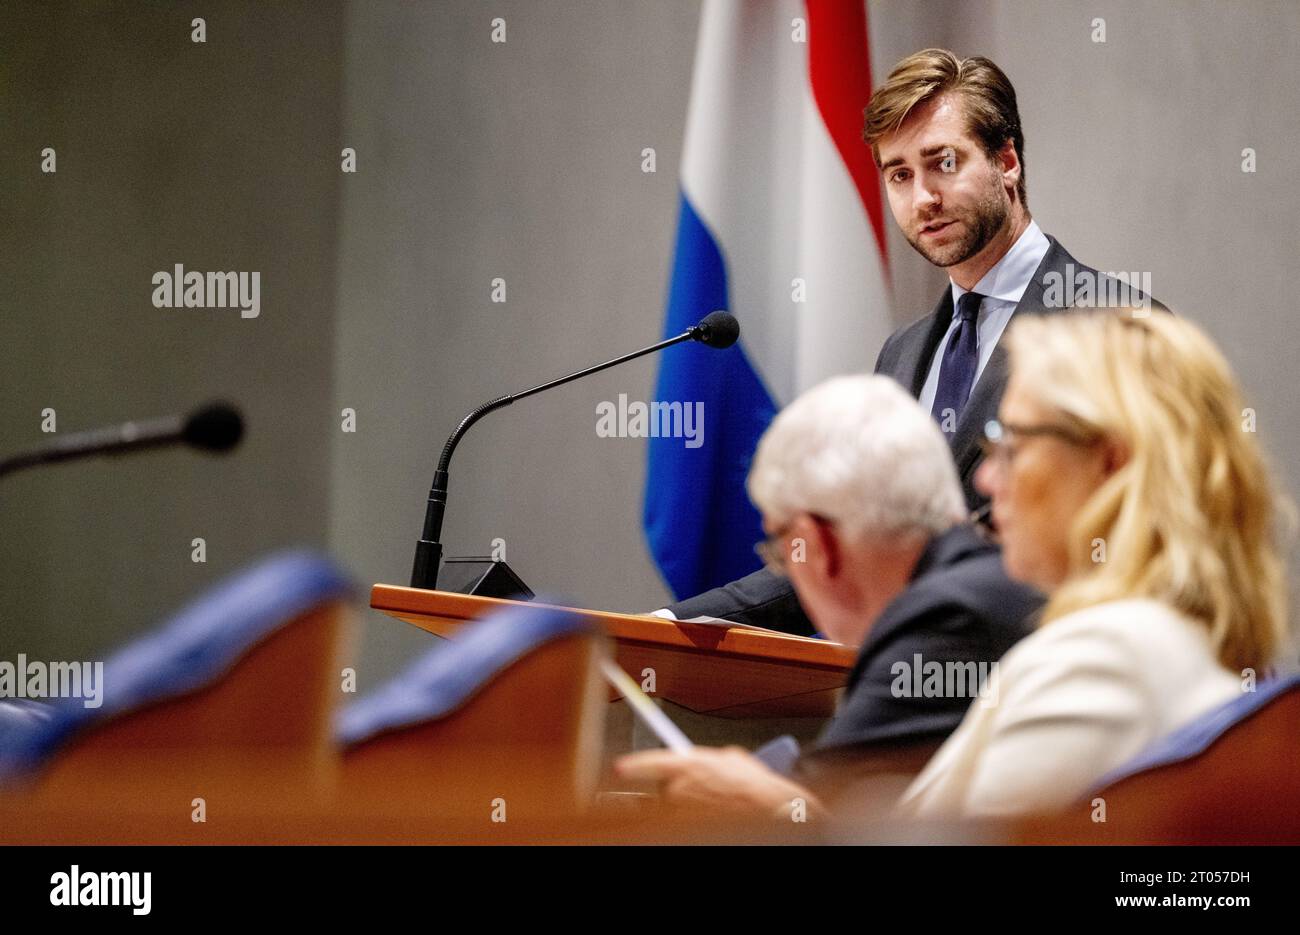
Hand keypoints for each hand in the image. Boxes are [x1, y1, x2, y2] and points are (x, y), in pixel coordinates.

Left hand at [615, 746, 822, 817]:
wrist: (771, 811)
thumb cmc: (756, 788)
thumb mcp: (734, 760)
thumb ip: (713, 757)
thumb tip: (709, 759)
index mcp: (689, 765)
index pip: (651, 763)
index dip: (633, 766)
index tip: (620, 770)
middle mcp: (680, 789)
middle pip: (664, 788)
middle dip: (678, 789)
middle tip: (700, 793)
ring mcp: (681, 811)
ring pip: (673, 807)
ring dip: (687, 806)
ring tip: (714, 807)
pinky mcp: (686, 826)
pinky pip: (681, 822)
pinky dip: (693, 819)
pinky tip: (710, 816)